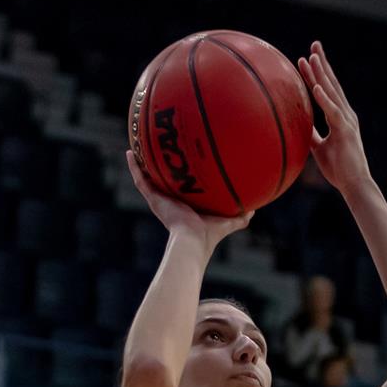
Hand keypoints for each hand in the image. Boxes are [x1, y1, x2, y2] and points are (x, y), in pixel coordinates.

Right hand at [125, 150, 251, 248]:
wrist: (193, 241)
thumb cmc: (210, 235)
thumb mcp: (228, 221)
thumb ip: (241, 216)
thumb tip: (256, 210)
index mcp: (184, 206)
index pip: (180, 188)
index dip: (179, 177)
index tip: (180, 164)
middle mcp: (169, 201)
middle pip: (162, 180)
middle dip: (160, 167)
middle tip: (158, 149)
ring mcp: (159, 199)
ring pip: (147, 177)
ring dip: (142, 163)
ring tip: (137, 146)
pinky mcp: (153, 199)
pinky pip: (140, 180)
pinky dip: (134, 166)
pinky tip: (130, 152)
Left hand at [297, 43, 370, 192]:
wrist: (354, 184)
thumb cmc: (338, 168)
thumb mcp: (318, 148)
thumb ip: (310, 133)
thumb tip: (297, 124)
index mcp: (339, 116)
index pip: (326, 90)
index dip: (316, 74)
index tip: (306, 58)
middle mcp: (345, 114)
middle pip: (331, 83)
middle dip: (322, 63)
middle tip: (314, 44)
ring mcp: (346, 120)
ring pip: (332, 92)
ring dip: (321, 74)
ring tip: (311, 57)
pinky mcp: (345, 131)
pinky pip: (332, 112)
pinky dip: (324, 98)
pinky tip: (315, 86)